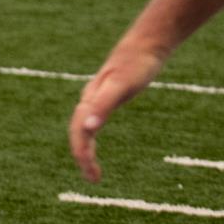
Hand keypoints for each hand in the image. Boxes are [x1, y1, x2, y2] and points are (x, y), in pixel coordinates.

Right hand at [68, 45, 166, 183]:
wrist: (146, 43)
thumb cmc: (136, 65)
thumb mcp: (121, 87)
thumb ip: (103, 107)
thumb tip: (87, 129)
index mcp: (90, 100)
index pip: (79, 133)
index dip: (82, 155)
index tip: (93, 177)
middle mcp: (89, 99)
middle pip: (78, 132)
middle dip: (82, 156)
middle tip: (93, 179)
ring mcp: (97, 97)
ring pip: (83, 127)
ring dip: (84, 148)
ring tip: (94, 170)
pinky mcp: (107, 94)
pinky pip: (93, 119)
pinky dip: (91, 135)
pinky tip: (97, 135)